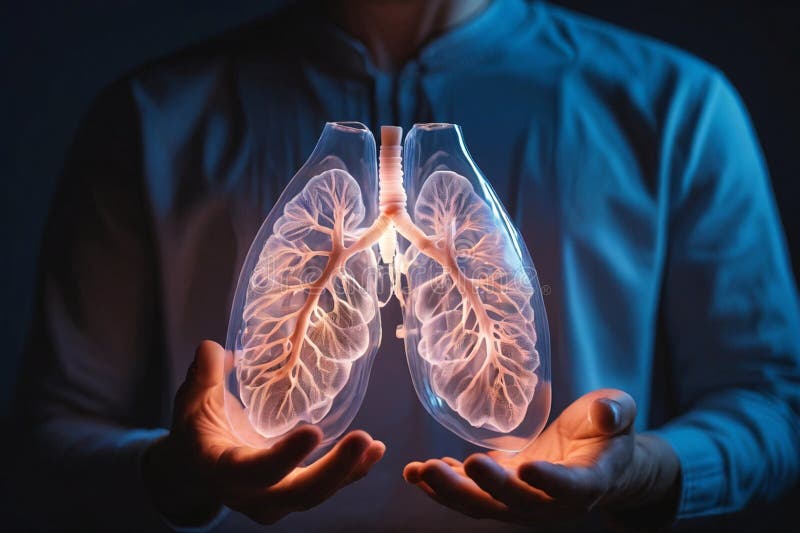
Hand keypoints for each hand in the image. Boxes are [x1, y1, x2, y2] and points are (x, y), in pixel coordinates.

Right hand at [142, 340, 384, 526]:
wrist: (196, 471)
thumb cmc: (196, 431)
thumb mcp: (192, 403)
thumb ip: (203, 376)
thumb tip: (212, 348)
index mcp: (223, 470)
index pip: (253, 471)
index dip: (283, 457)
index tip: (312, 432)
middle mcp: (251, 493)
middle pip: (296, 493)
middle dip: (333, 471)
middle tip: (362, 439)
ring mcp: (275, 499)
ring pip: (315, 494)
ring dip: (349, 470)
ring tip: (372, 445)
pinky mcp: (293, 492)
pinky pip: (328, 486)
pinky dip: (353, 470)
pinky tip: (375, 450)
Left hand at [403, 389, 679, 529]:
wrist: (598, 461)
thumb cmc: (609, 433)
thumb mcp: (620, 414)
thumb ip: (616, 412)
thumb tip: (607, 412)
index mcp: (587, 482)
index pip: (569, 487)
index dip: (550, 481)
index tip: (527, 468)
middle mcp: (551, 502)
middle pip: (516, 502)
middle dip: (484, 487)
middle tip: (457, 465)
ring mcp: (523, 501)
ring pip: (485, 505)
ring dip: (451, 491)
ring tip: (420, 471)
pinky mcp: (501, 492)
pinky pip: (470, 497)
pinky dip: (442, 488)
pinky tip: (416, 473)